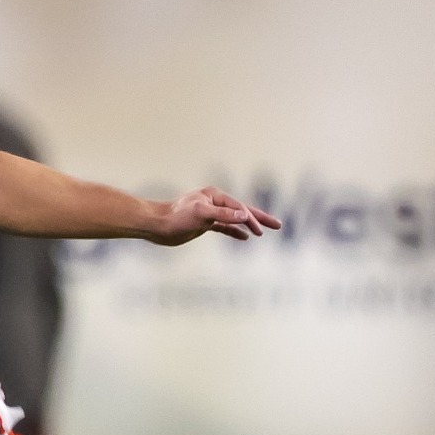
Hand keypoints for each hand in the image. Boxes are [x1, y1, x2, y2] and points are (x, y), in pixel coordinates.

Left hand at [151, 187, 282, 244]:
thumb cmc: (176, 217)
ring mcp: (210, 213)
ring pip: (234, 219)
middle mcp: (214, 202)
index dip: (252, 219)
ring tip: (263, 232)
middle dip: (259, 218)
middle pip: (242, 210)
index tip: (260, 230)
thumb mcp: (201, 214)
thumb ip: (223, 214)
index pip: (239, 208)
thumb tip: (244, 215)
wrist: (157, 225)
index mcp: (215, 196)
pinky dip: (234, 231)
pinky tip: (244, 237)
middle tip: (278, 225)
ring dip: (249, 225)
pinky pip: (224, 227)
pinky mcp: (204, 224)